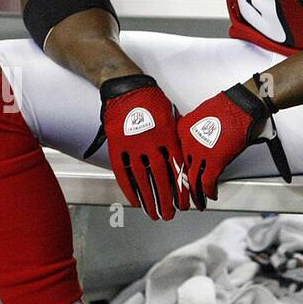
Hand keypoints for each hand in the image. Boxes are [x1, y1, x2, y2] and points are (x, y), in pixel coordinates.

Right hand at [88, 74, 184, 220]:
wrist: (127, 89)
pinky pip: (123, 172)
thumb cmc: (152, 101)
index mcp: (167, 137)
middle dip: (166, 199)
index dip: (181, 188)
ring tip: (154, 213)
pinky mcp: (117, 147)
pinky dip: (129, 189)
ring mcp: (132, 147)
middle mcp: (151, 144)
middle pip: (160, 178)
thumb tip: (184, 157)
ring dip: (149, 199)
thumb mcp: (172, 116)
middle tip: (171, 214)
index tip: (185, 202)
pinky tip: (135, 201)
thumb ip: (176, 138)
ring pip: (142, 179)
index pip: (177, 169)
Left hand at [177, 81, 289, 209]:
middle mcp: (186, 143)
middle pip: (180, 170)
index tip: (174, 179)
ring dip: (194, 195)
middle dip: (180, 187)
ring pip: (192, 180)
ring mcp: (199, 153)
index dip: (175, 171)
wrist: (242, 105)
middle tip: (180, 198)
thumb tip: (195, 142)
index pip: (174, 156)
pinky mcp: (215, 161)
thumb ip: (193, 131)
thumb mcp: (200, 116)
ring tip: (195, 203)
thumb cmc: (227, 106)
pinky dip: (209, 192)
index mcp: (181, 131)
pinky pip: (208, 182)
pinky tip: (211, 196)